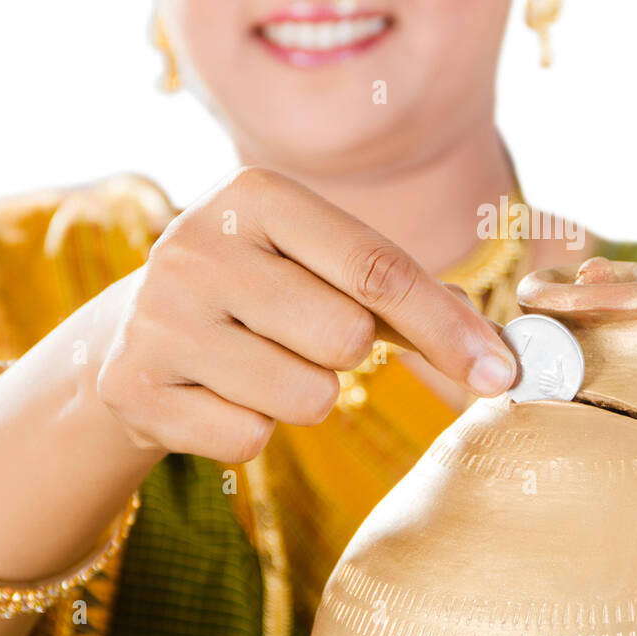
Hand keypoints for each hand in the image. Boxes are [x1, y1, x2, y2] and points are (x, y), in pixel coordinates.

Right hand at [95, 167, 516, 462]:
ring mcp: (158, 317)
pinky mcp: (134, 387)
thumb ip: (408, 296)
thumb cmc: (261, 290)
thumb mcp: (321, 264)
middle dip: (348, 354)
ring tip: (258, 363)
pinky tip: (219, 392)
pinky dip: (252, 429)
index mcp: (256, 195)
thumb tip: (499, 354)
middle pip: (347, 337)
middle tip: (305, 335)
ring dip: (304, 395)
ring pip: (306, 397)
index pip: (378, 268)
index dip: (448, 328)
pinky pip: (250, 440)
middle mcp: (198, 244)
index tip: (502, 372)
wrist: (134, 331)